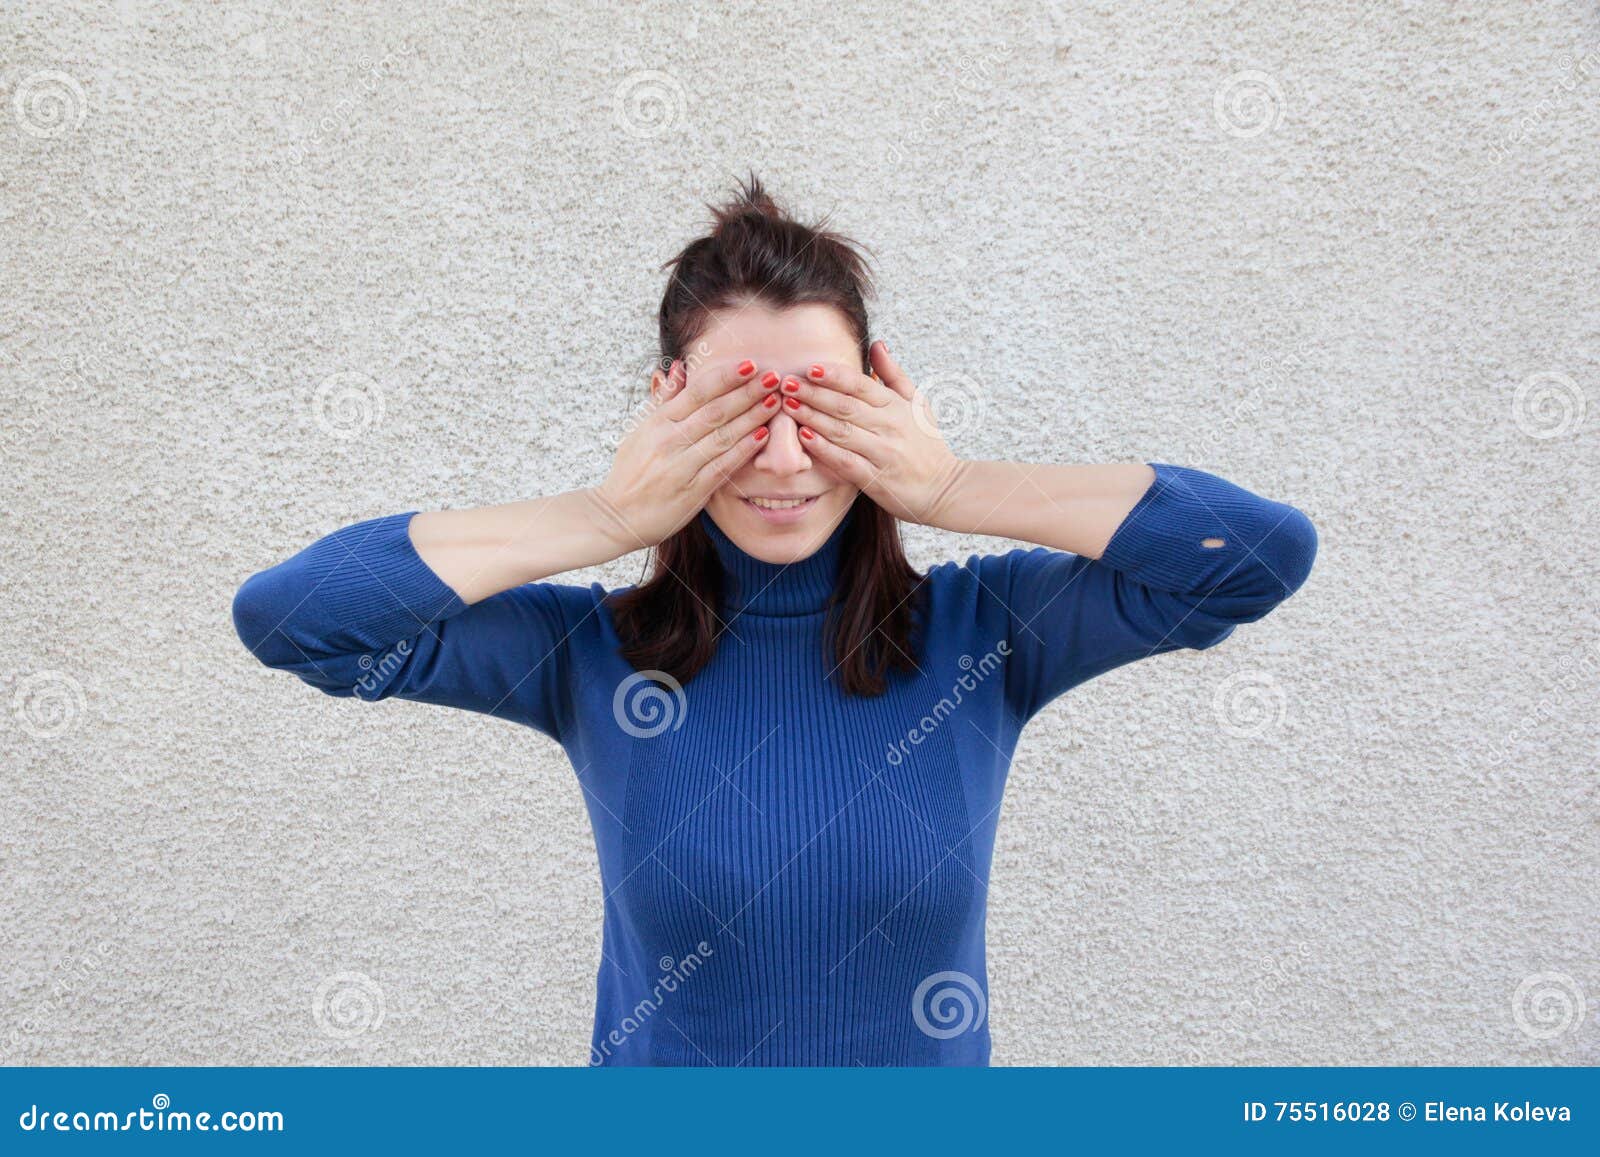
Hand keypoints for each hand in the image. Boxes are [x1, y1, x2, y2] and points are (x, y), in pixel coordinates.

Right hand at [589, 357, 779, 548]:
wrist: (616, 516)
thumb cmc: (630, 471)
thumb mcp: (639, 430)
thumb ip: (662, 399)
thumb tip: (679, 367)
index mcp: (657, 422)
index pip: (697, 392)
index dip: (726, 377)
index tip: (750, 364)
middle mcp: (669, 440)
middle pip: (715, 410)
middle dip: (747, 392)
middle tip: (774, 377)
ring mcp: (681, 466)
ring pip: (723, 435)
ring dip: (752, 417)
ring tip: (775, 401)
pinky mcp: (692, 491)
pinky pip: (723, 465)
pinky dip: (743, 449)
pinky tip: (763, 436)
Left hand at [783, 341, 966, 525]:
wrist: (944, 488)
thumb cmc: (927, 444)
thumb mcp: (917, 404)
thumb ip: (894, 375)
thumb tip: (876, 344)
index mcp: (897, 406)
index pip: (861, 385)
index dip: (834, 375)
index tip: (809, 367)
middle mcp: (889, 427)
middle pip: (845, 406)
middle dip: (814, 393)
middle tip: (786, 383)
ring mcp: (882, 454)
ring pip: (842, 431)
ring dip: (813, 417)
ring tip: (789, 406)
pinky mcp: (875, 479)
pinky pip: (845, 462)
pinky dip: (825, 449)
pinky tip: (805, 438)